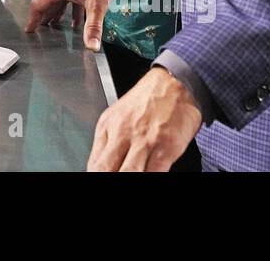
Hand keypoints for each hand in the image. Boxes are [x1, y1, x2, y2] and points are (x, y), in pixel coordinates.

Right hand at [24, 0, 110, 47]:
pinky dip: (70, 9)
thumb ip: (93, 27)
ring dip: (57, 14)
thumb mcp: (96, 5)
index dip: (33, 18)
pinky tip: (77, 20)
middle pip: (47, 3)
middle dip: (44, 18)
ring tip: (56, 26)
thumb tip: (92, 47)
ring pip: (58, 0)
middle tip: (41, 31)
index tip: (30, 29)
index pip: (38, 5)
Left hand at [87, 68, 202, 171]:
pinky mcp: (165, 148)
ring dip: (129, 179)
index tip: (101, 179)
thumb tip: (101, 167)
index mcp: (107, 127)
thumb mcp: (118, 115)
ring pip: (129, 174)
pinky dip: (150, 178)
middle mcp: (122, 134)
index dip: (97, 176)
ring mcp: (144, 142)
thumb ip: (109, 142)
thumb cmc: (149, 100)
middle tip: (112, 187)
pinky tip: (149, 175)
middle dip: (109, 179)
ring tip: (132, 177)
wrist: (175, 82)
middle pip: (106, 170)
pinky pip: (154, 173)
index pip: (94, 165)